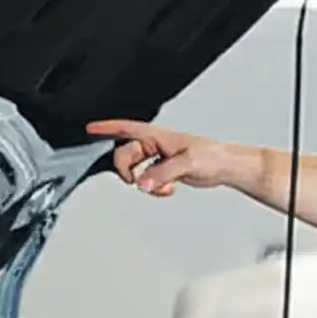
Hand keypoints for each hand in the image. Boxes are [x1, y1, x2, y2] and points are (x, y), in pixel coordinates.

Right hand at [85, 119, 246, 196]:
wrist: (226, 167)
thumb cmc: (213, 156)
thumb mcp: (188, 162)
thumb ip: (163, 173)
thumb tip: (143, 183)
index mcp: (158, 136)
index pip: (127, 128)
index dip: (108, 127)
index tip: (90, 128)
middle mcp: (156, 146)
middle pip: (125, 155)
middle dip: (128, 170)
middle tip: (137, 180)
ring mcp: (159, 159)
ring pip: (136, 171)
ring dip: (144, 182)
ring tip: (163, 187)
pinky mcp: (165, 171)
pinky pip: (147, 181)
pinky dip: (154, 189)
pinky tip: (168, 190)